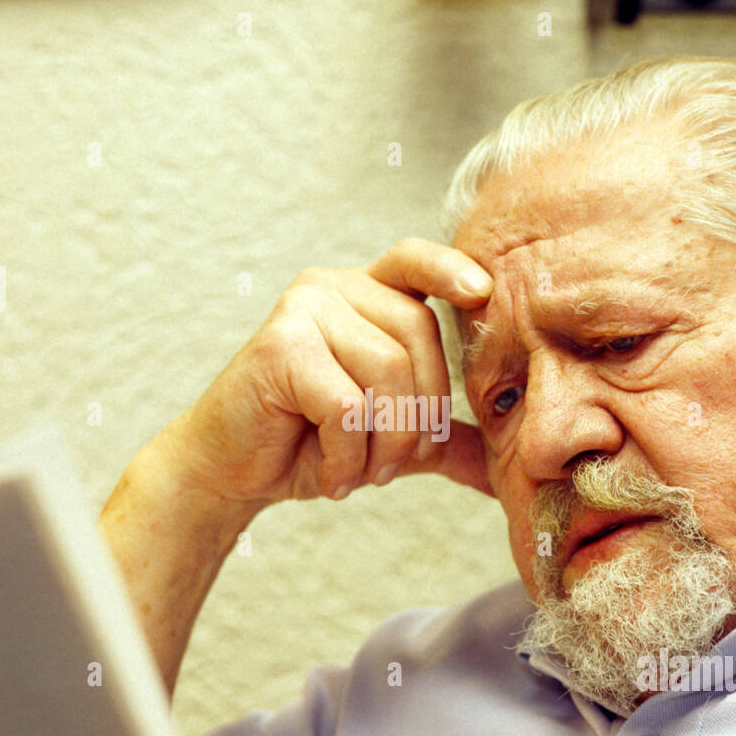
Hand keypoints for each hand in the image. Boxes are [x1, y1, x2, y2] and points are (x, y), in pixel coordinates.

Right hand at [177, 238, 495, 505]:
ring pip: (387, 372)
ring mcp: (303, 310)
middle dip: (420, 413)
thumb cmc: (304, 442)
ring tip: (362, 473)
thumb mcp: (387, 437)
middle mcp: (332, 288)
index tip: (483, 292)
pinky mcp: (280, 346)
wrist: (230, 470)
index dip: (451, 269)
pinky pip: (347, 405)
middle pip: (419, 335)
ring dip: (385, 443)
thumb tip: (505, 468)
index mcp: (363, 294)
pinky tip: (331, 474)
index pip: (415, 262)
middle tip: (394, 464)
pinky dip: (348, 456)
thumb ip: (440, 438)